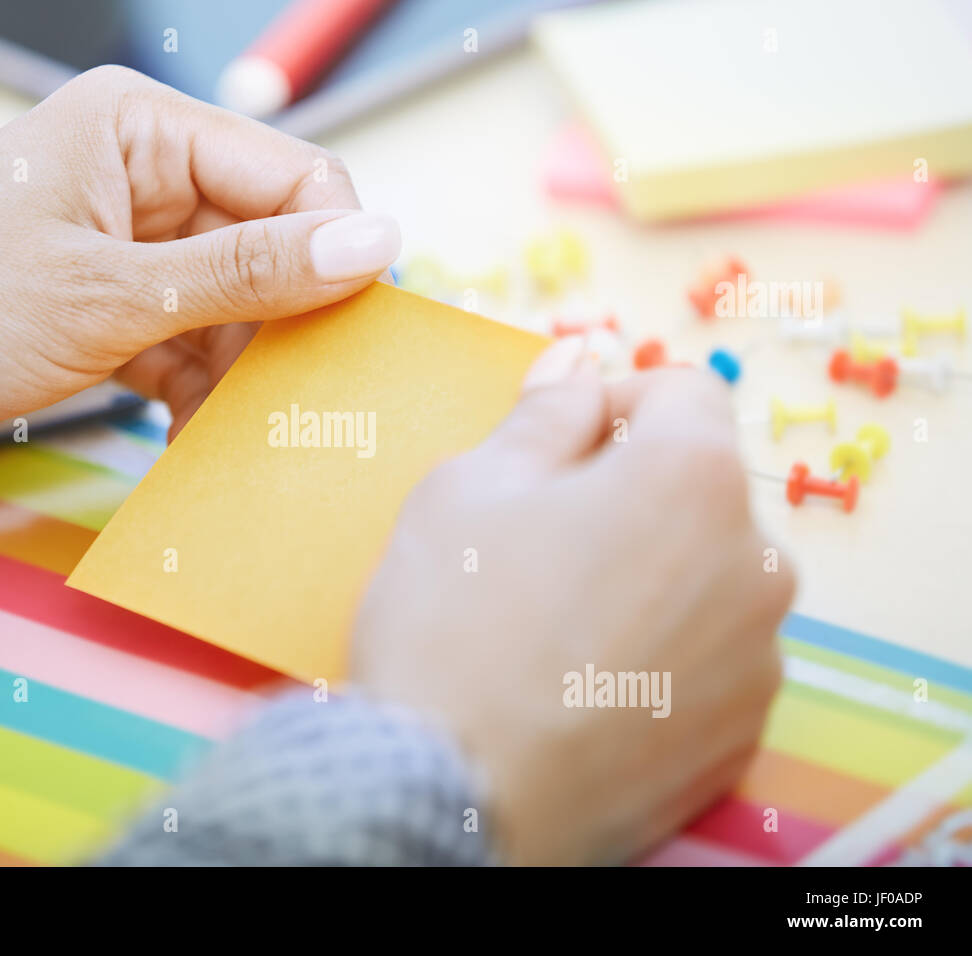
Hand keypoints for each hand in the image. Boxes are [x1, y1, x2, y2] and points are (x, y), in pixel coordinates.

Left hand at [0, 66, 399, 485]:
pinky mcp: (103, 312)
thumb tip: (373, 244)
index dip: (339, 250)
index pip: (293, 175)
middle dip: (291, 322)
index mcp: (142, 132)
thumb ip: (248, 274)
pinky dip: (198, 393)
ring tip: (253, 431)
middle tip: (314, 397)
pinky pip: (187, 346)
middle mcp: (140, 180)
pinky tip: (201, 439)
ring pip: (232, 306)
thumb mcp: (110, 295)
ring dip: (244, 371)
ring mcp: (122, 250)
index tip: (367, 330)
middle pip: (268, 244)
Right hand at [351, 339, 794, 863]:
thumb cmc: (451, 625)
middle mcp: (755, 561)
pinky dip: (659, 655)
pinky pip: (707, 660)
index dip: (611, 408)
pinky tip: (582, 685)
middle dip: (629, 496)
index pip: (682, 392)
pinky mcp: (742, 734)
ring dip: (648, 576)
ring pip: (703, 577)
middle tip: (538, 546)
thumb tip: (578, 359)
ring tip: (557, 627)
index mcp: (693, 476)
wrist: (452, 797)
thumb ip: (544, 413)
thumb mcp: (469, 486)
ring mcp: (758, 657)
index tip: (553, 454)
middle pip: (697, 490)